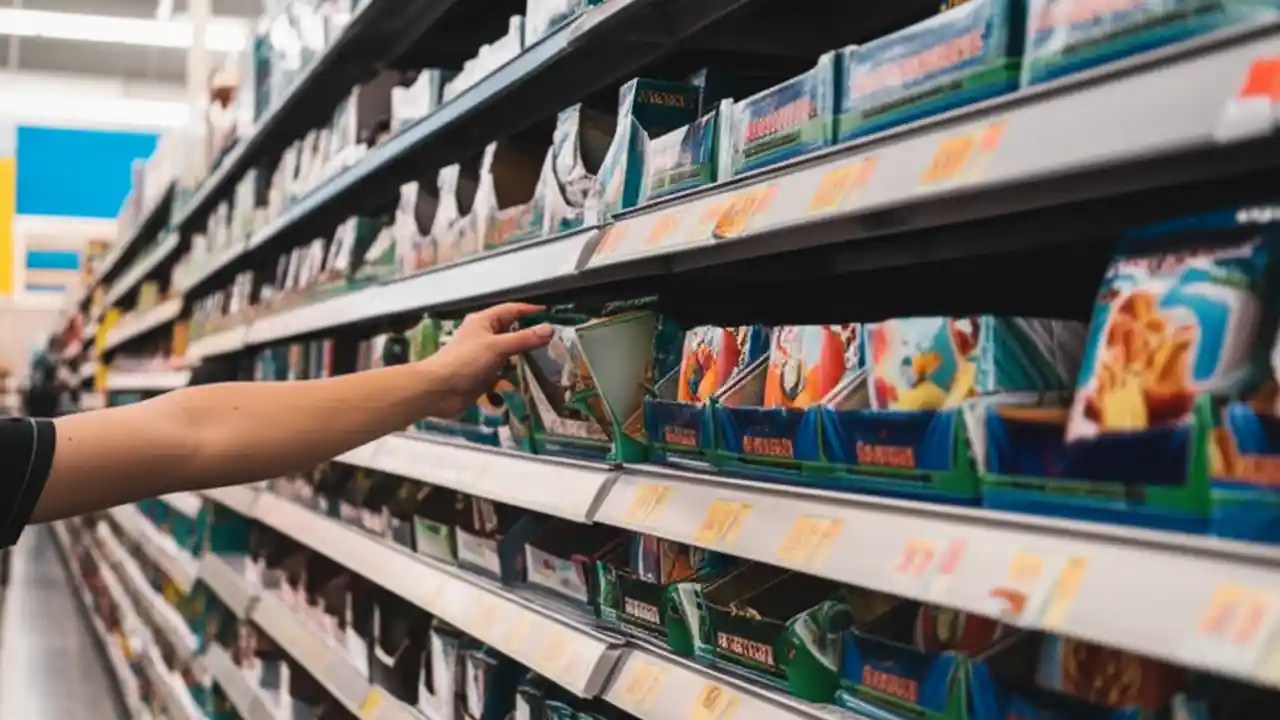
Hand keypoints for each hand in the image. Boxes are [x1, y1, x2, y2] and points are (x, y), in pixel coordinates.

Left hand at [423, 302, 551, 416]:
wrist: (439, 390)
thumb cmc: (464, 361)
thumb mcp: (497, 347)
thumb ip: (524, 339)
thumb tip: (549, 329)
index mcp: (483, 321)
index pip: (510, 310)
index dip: (528, 310)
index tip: (548, 314)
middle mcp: (484, 336)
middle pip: (511, 331)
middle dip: (529, 335)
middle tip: (552, 340)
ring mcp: (483, 356)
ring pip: (509, 352)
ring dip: (523, 356)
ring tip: (546, 359)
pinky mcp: (483, 374)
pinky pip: (503, 371)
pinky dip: (515, 373)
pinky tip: (528, 377)